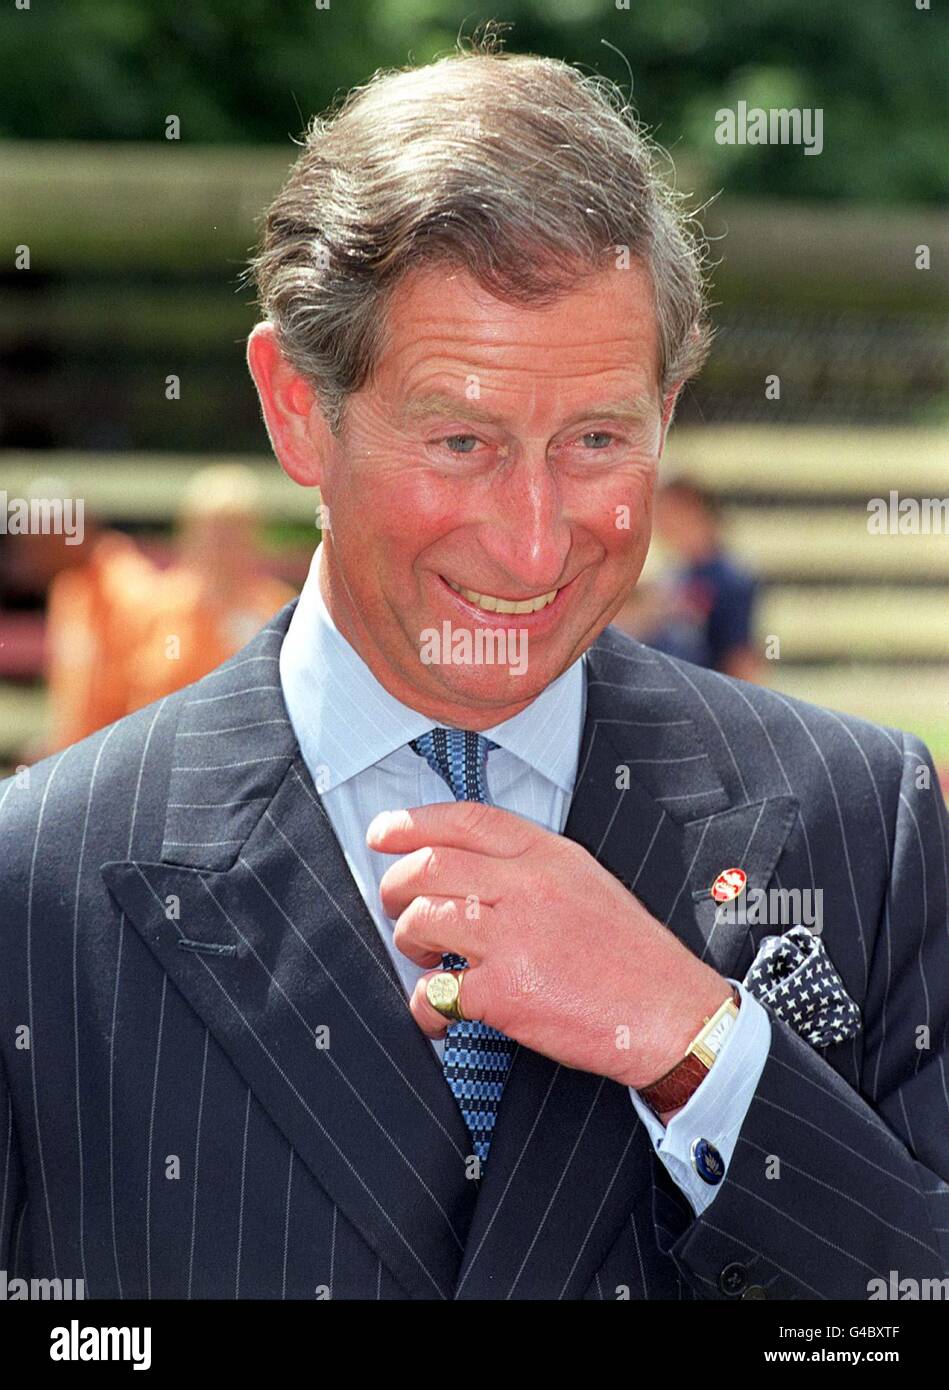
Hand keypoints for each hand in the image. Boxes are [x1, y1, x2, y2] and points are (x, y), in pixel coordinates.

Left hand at [368, 802, 731, 1088]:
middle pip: (431, 865)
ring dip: (408, 940)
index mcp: (549, 856)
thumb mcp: (587, 884)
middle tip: (394, 903)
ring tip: (424, 957)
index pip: (467, 820)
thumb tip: (468, 869)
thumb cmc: (632, 956)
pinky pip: (437, 993)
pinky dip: (427, 1006)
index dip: (414, 823)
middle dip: (396, 885)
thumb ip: (531, 869)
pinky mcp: (507, 992)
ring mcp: (515, 938)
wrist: (670, 1014)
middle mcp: (528, 887)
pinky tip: (440, 1012)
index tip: (384, 834)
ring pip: (424, 919)